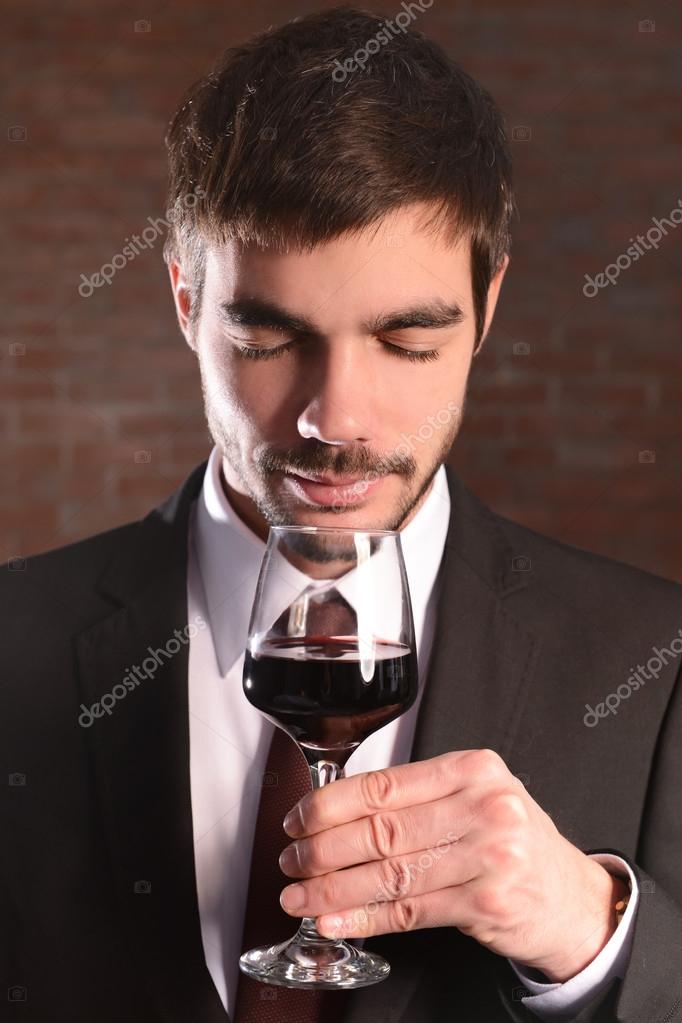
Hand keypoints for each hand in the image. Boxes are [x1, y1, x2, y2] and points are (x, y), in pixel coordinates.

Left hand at [278, 749, 626, 981]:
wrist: (571, 896)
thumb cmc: (513, 840)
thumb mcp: (477, 796)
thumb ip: (420, 795)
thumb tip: (336, 807)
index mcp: (473, 768)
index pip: (385, 784)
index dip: (330, 804)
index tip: (298, 818)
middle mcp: (485, 806)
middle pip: (382, 829)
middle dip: (323, 848)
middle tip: (290, 859)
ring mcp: (490, 856)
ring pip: (390, 873)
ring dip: (334, 888)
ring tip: (299, 896)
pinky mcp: (486, 903)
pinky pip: (410, 911)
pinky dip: (364, 917)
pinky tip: (334, 919)